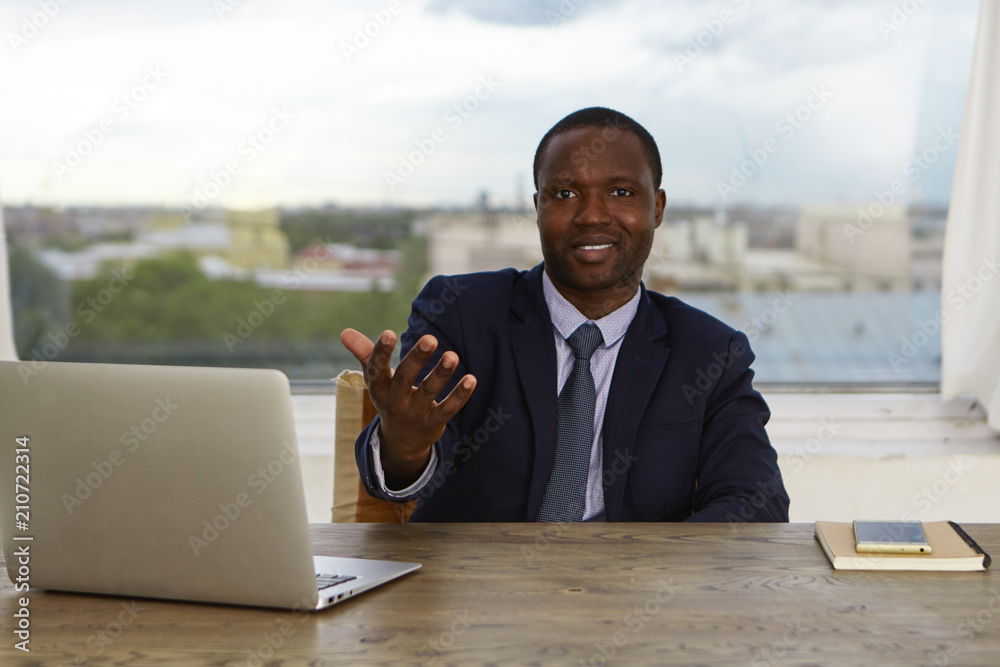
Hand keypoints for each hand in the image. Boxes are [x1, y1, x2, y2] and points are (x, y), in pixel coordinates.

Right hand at [340, 328, 476, 487]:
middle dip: (417, 359)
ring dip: (441, 374)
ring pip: (428, 392)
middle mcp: (395, 401)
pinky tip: (471, 379)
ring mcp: (415, 414)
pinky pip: (448, 409)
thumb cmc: (389, 398)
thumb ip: (365, 353)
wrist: (400, 442)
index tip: (389, 333)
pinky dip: (460, 395)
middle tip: (431, 339)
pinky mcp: (434, 423)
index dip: (382, 352)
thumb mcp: (375, 379)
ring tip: (453, 355)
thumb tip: (344, 332)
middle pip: (405, 378)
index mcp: (379, 388)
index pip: (377, 369)